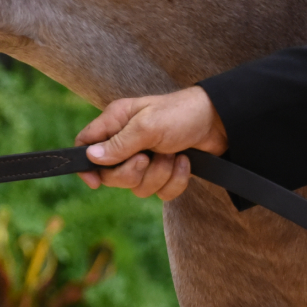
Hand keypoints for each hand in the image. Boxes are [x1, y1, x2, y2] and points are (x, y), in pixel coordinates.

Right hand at [75, 86, 228, 200]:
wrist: (220, 123)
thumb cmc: (182, 114)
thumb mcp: (147, 126)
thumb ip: (118, 144)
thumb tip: (92, 158)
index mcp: (116, 122)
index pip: (85, 144)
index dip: (85, 164)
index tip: (95, 181)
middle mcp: (127, 141)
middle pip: (111, 174)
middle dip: (132, 173)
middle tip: (147, 158)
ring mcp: (146, 158)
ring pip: (138, 186)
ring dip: (159, 175)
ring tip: (172, 155)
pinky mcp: (164, 172)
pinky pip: (159, 192)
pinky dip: (174, 181)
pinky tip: (184, 163)